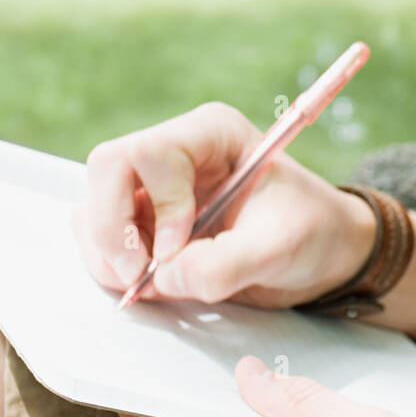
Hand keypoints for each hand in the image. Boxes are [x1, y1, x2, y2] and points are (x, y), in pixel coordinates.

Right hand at [72, 101, 376, 307]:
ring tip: (157, 283)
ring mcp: (153, 185)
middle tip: (142, 277)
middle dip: (114, 230)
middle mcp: (175, 151)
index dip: (156, 205)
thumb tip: (163, 277)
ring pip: (94, 206)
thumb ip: (226, 265)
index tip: (180, 249)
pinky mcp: (144, 219)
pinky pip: (100, 236)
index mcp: (212, 134)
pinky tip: (153, 282)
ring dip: (111, 254)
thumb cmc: (311, 233)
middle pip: (106, 169)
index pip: (147, 152)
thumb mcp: (281, 249)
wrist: (319, 252)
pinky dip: (111, 266)